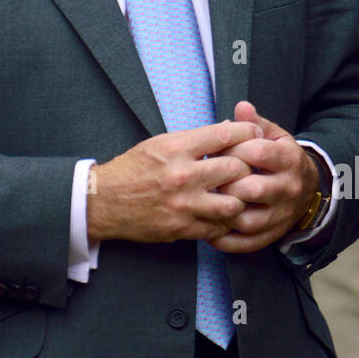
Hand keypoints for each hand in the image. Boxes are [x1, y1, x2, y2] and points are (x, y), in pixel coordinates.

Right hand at [87, 119, 260, 244]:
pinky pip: (216, 227)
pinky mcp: (181, 228)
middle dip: (246, 167)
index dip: (246, 132)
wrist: (104, 201)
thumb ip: (195, 139)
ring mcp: (183, 204)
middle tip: (248, 168)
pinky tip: (220, 214)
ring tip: (236, 194)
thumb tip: (228, 128)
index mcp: (176, 148)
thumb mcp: (159, 143)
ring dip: (238, 199)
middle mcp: (181, 175)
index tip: (254, 134)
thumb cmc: (132, 169)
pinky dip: (223, 221)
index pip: (224, 134)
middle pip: (235, 169)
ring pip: (232, 204)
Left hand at [209, 101, 320, 253]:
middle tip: (208, 179)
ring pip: (249, 221)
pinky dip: (226, 241)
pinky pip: (248, 244)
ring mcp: (282, 215)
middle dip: (227, 183)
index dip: (233, 149)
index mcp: (288, 159)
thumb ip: (255, 123)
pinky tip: (208, 232)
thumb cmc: (280, 157)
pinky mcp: (273, 235)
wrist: (308, 187)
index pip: (258, 152)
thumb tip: (242, 107)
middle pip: (254, 189)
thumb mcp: (274, 135)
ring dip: (223, 213)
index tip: (217, 150)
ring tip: (206, 204)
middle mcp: (288, 189)